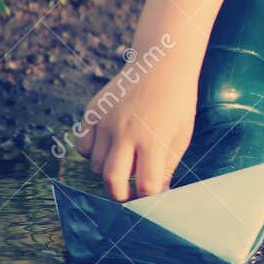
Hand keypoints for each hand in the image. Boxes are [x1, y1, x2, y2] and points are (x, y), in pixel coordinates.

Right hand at [73, 66, 196, 199]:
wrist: (161, 64)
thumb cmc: (176, 103)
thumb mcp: (180, 136)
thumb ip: (166, 166)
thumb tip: (155, 194)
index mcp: (153, 139)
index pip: (146, 185)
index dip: (147, 198)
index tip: (148, 200)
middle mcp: (125, 132)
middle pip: (112, 181)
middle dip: (120, 195)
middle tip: (128, 195)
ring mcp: (105, 121)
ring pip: (95, 165)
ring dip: (108, 171)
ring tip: (124, 161)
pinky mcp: (92, 112)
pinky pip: (83, 146)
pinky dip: (92, 153)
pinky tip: (108, 146)